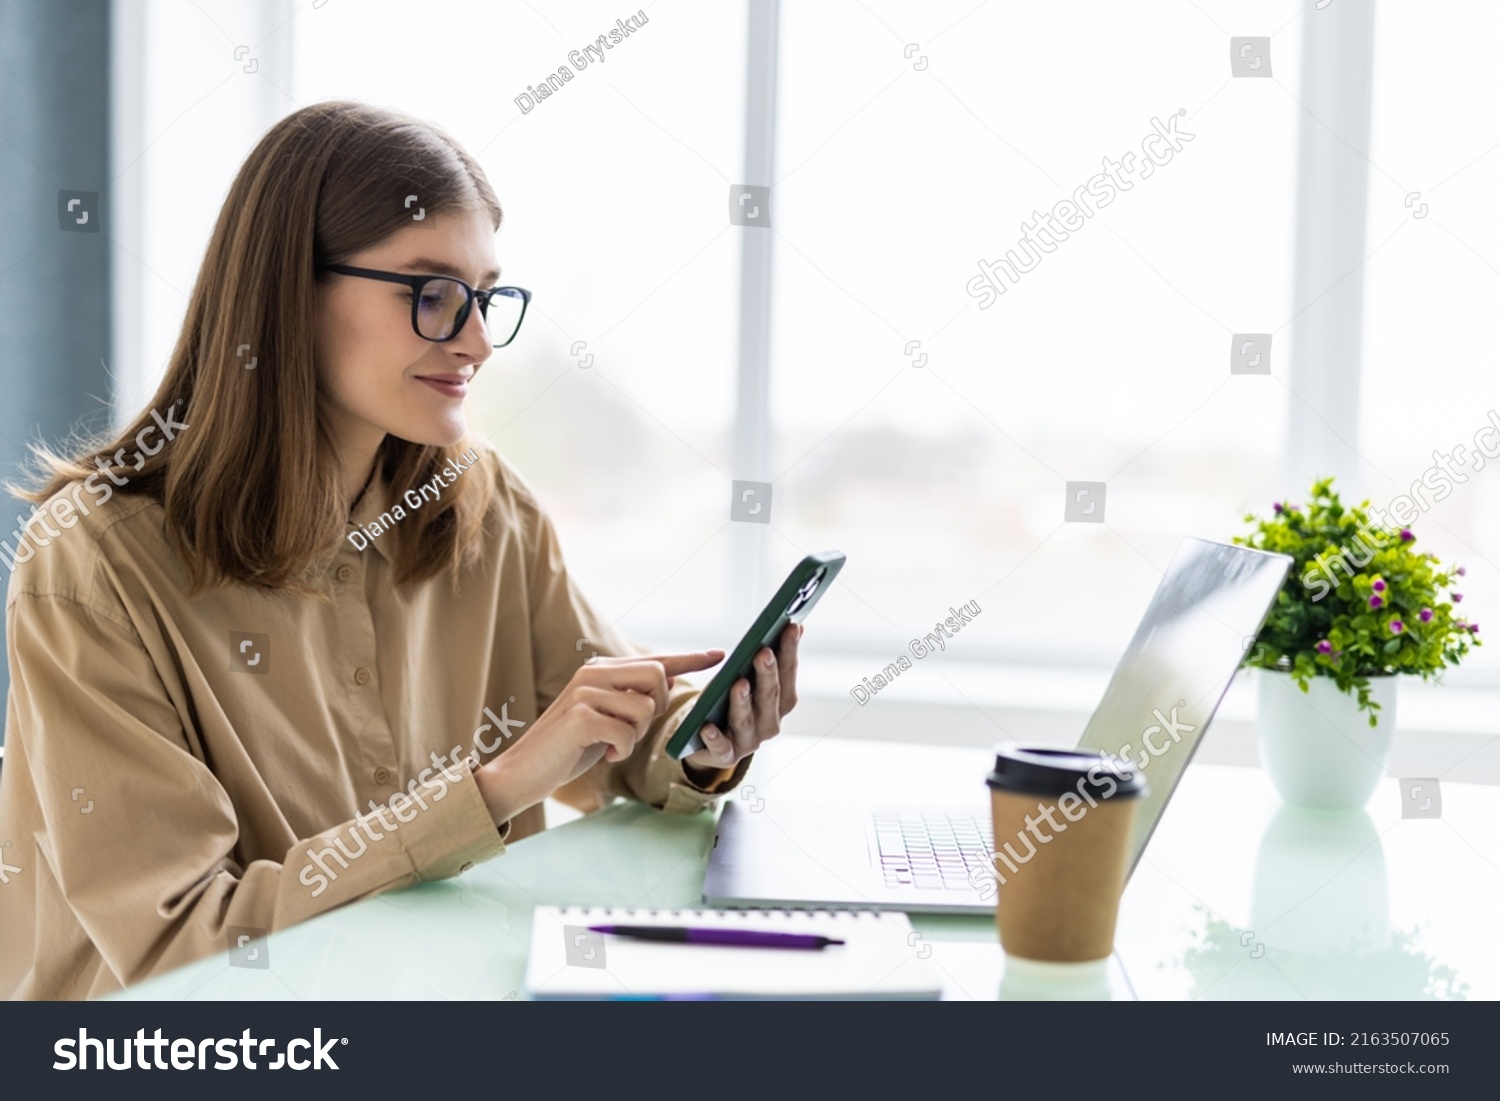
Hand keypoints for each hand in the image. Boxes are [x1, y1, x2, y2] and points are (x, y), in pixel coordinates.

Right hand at [474, 649, 725, 826]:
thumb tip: (667, 679)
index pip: (655, 660)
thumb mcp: (606, 719)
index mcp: (600, 671)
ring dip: (635, 735)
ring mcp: (585, 693)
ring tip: (611, 745)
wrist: (522, 772)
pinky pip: (627, 733)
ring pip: (645, 708)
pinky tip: (604, 754)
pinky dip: (621, 750)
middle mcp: (592, 673)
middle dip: (658, 708)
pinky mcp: (580, 717)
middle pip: (657, 676)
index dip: (690, 659)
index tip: (719, 654)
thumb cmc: (567, 748)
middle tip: (634, 729)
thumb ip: (632, 698)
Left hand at [683, 622, 802, 777]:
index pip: (788, 675)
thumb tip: (795, 626)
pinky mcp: (724, 755)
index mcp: (780, 703)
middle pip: (770, 698)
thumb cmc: (729, 698)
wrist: (704, 737)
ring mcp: (748, 742)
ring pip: (746, 721)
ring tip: (739, 683)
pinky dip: (715, 738)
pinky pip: (721, 748)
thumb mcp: (747, 675)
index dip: (790, 652)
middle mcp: (769, 724)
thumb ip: (768, 656)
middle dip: (768, 675)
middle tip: (764, 652)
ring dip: (743, 702)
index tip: (791, 627)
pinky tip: (707, 727)